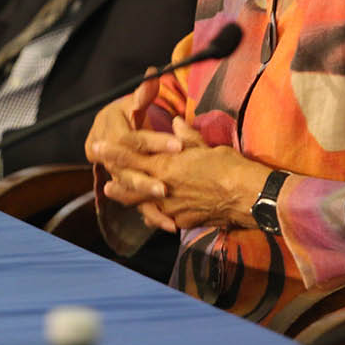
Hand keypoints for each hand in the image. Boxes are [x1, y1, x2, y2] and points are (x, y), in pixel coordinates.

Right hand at [86, 71, 180, 230]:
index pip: (134, 139)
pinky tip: (169, 225)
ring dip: (147, 199)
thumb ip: (144, 92)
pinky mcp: (126, 190)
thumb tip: (153, 73)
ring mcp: (117, 175)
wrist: (103, 136)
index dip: (156, 141)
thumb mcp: (132, 103)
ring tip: (166, 203)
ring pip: (130, 190)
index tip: (178, 144)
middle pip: (128, 170)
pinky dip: (152, 216)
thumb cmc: (125, 116)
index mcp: (114, 133)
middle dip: (146, 178)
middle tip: (167, 186)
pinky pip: (138, 205)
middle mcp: (111, 158)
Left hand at [100, 117, 270, 232]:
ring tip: (112, 192)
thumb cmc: (228, 166)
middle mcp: (164, 189)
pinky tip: (148, 210)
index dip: (113, 152)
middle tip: (100, 173)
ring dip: (127, 196)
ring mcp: (171, 208)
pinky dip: (153, 211)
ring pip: (142, 202)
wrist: (246, 197)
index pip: (132, 157)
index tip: (98, 146)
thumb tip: (176, 123)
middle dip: (114, 177)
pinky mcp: (182, 221)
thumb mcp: (205, 146)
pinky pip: (161, 215)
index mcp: (167, 166)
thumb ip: (186, 136)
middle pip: (130, 183)